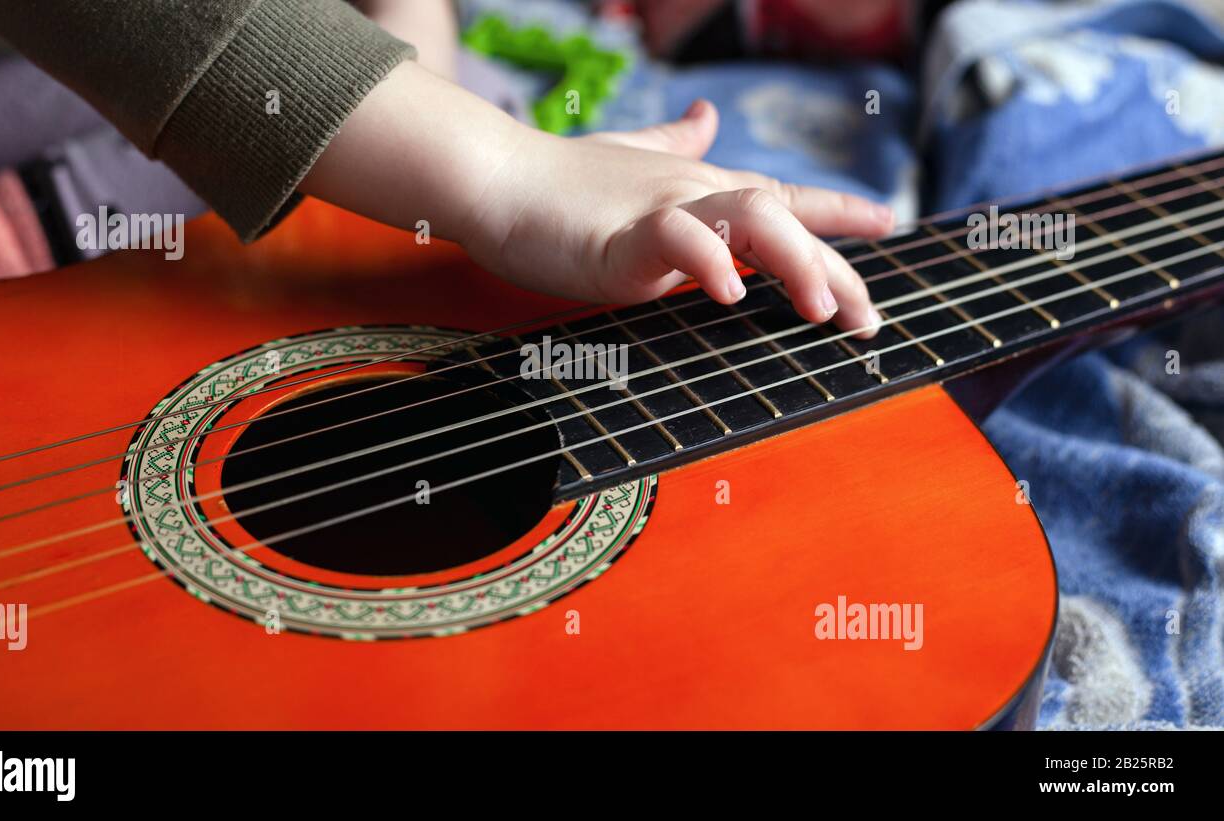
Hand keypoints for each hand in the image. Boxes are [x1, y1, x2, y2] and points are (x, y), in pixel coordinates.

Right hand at [303, 62, 891, 336]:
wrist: (499, 181)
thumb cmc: (561, 181)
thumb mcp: (630, 160)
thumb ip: (675, 142)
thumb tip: (707, 114)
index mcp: (700, 186)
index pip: (783, 196)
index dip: (837, 209)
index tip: (885, 224)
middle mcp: (695, 191)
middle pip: (785, 217)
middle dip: (836, 267)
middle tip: (868, 319)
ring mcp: (662, 207)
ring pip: (751, 215)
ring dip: (795, 262)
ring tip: (821, 311)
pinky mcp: (623, 233)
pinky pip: (679, 240)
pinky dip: (709, 263)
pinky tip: (731, 294)